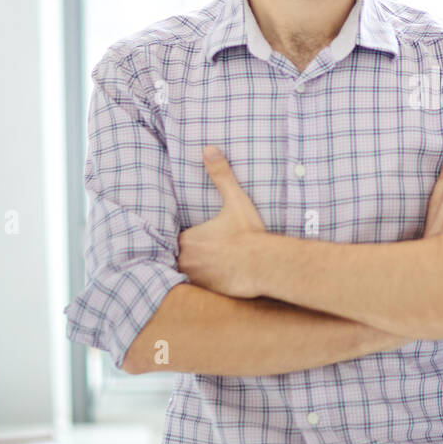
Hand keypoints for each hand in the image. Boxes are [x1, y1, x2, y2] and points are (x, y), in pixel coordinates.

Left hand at [177, 145, 265, 296]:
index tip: (201, 238)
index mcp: (188, 240)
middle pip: (180, 257)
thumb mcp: (236, 201)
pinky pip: (199, 290)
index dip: (188, 238)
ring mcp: (195, 280)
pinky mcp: (207, 294)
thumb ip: (221, 176)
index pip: (178, 239)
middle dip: (189, 256)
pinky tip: (217, 281)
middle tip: (205, 253)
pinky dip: (205, 285)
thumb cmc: (249, 234)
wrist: (265, 265)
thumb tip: (209, 149)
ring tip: (209, 268)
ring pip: (187, 274)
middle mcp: (186, 261)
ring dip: (195, 271)